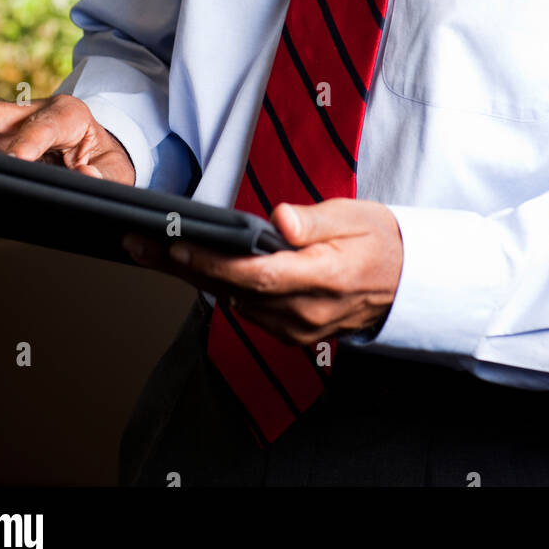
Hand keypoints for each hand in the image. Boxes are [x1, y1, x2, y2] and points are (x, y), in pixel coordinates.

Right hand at [0, 95, 134, 183]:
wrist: (103, 146)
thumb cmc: (108, 161)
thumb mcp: (120, 173)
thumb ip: (107, 178)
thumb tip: (87, 175)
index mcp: (71, 115)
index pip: (46, 126)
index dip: (29, 143)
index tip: (13, 161)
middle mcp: (35, 109)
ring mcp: (12, 120)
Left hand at [123, 197, 403, 345]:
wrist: (408, 282)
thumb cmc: (381, 240)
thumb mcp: (356, 215)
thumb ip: (315, 221)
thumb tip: (281, 219)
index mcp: (323, 277)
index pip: (257, 273)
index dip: (214, 262)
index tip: (179, 245)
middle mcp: (305, 310)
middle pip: (232, 290)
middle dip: (182, 266)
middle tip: (139, 242)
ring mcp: (297, 328)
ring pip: (233, 302)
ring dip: (192, 277)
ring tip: (152, 249)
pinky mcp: (292, 332)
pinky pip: (246, 310)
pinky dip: (217, 288)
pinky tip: (190, 269)